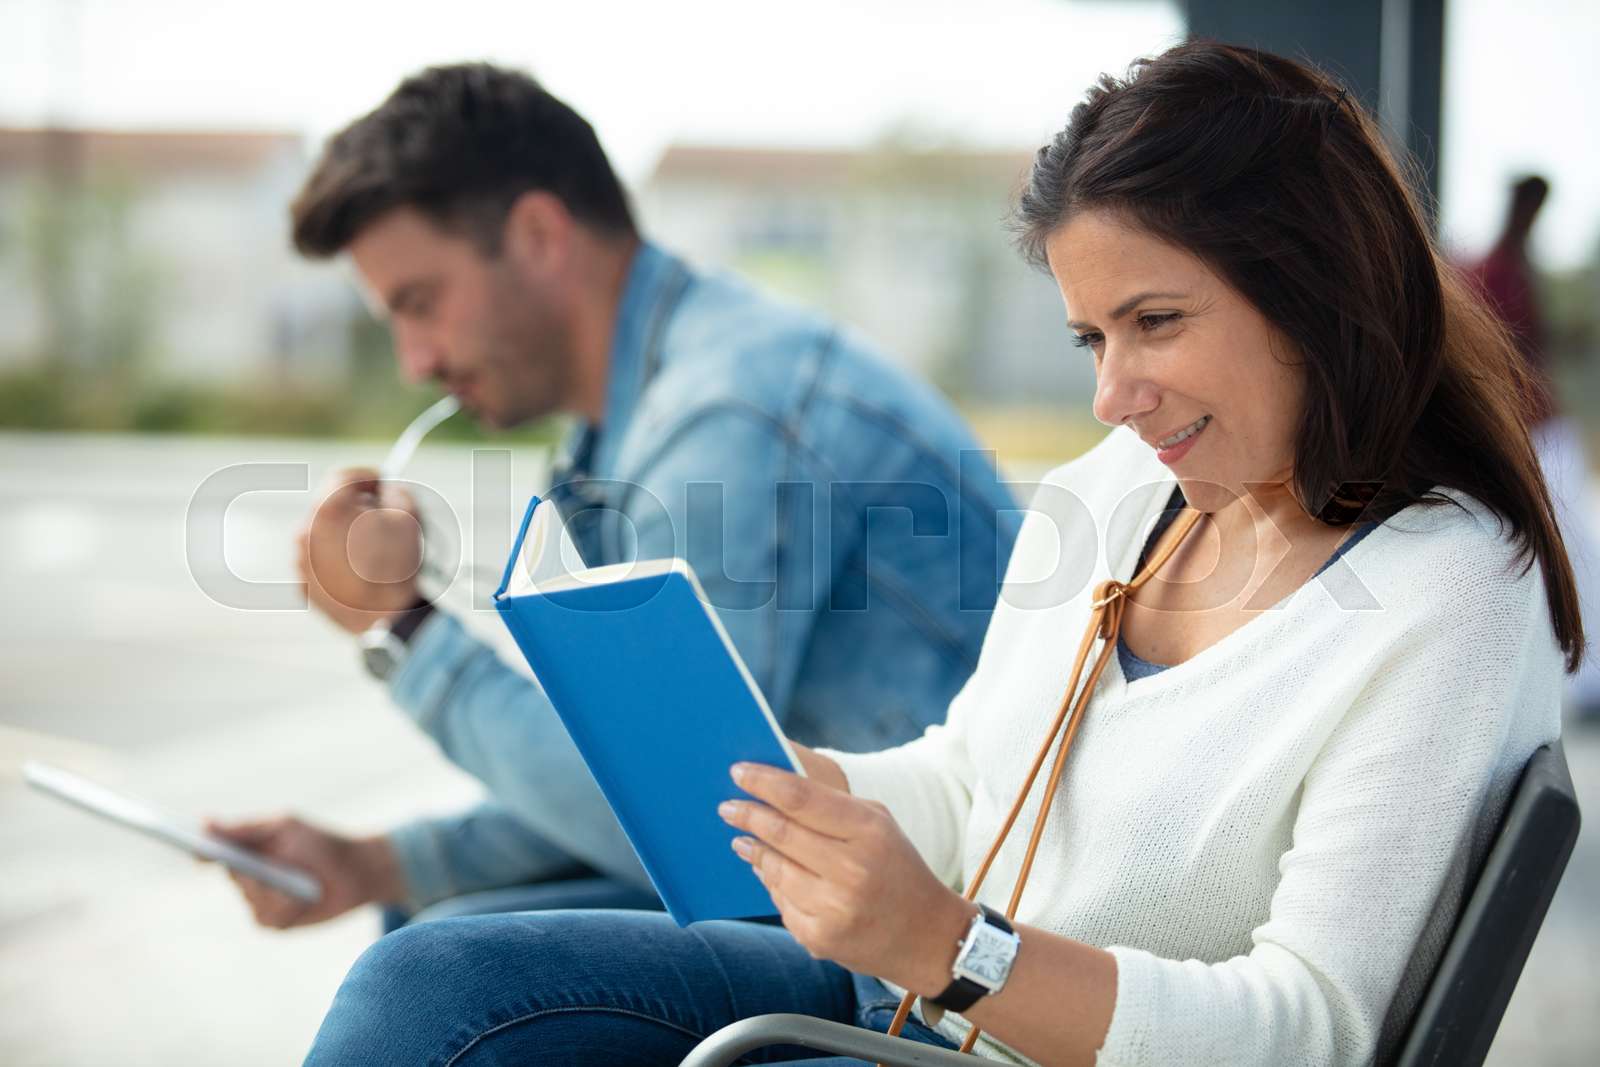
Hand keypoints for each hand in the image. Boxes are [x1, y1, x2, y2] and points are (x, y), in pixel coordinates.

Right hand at [205, 815, 403, 929]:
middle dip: (254, 871)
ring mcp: (260, 901)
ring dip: (278, 891)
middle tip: (271, 867)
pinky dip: (289, 907)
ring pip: (253, 901)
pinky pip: (269, 918)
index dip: (201, 851)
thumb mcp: (285, 827)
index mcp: (246, 848)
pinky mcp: (276, 921)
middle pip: (234, 876)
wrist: (358, 872)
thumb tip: (204, 822)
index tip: (195, 848)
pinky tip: (307, 898)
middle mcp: (247, 876)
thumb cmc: (321, 842)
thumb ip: (246, 828)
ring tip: (303, 881)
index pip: (211, 850)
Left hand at [296, 466, 423, 634]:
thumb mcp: (409, 520)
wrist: (386, 621)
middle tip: (380, 516)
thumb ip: (397, 494)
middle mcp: (306, 531)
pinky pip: (319, 560)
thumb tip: (388, 490)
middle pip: (330, 506)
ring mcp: (300, 559)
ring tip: (373, 551)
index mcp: (329, 511)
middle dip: (355, 507)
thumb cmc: (399, 569)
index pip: (343, 477)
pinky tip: (361, 571)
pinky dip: (337, 559)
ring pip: (323, 534)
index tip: (381, 483)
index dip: (366, 476)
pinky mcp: (303, 583)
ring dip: (346, 534)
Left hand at [718, 762, 971, 995]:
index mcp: (869, 831)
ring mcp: (834, 908)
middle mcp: (851, 870)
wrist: (928, 936)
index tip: (738, 771)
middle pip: (780, 832)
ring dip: (753, 849)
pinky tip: (769, 871)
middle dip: (747, 814)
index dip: (763, 782)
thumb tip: (771, 789)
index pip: (801, 799)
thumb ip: (829, 803)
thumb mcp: (877, 823)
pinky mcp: (819, 939)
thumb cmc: (897, 867)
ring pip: (774, 869)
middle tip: (727, 806)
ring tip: (742, 838)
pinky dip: (772, 883)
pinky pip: (780, 902)